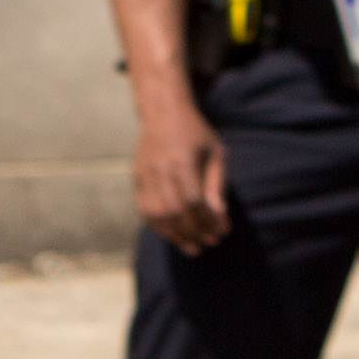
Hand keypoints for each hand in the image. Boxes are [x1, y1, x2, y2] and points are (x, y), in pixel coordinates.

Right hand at [134, 99, 231, 254]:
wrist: (164, 113)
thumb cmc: (196, 134)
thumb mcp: (216, 152)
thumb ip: (217, 184)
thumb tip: (219, 216)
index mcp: (183, 159)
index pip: (194, 200)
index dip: (208, 220)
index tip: (221, 232)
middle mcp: (161, 168)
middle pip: (175, 210)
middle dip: (194, 232)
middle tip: (209, 242)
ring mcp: (145, 173)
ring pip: (156, 214)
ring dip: (174, 235)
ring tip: (192, 246)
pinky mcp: (136, 178)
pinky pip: (143, 209)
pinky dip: (158, 226)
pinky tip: (173, 234)